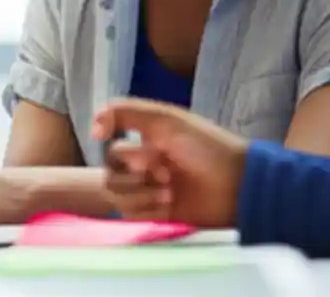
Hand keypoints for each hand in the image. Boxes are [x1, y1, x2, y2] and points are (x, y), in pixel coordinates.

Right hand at [93, 98, 248, 227]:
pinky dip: (146, 209)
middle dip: (134, 174)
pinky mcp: (156, 216)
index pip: (111, 150)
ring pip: (117, 196)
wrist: (236, 185)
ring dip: (140, 193)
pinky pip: (130, 215)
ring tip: (168, 192)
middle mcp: (144, 168)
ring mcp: (149, 193)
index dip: (126, 153)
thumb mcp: (164, 118)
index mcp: (145, 143)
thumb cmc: (204, 147)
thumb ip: (124, 112)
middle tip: (164, 173)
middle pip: (110, 175)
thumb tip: (93, 129)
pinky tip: (168, 205)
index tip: (142, 150)